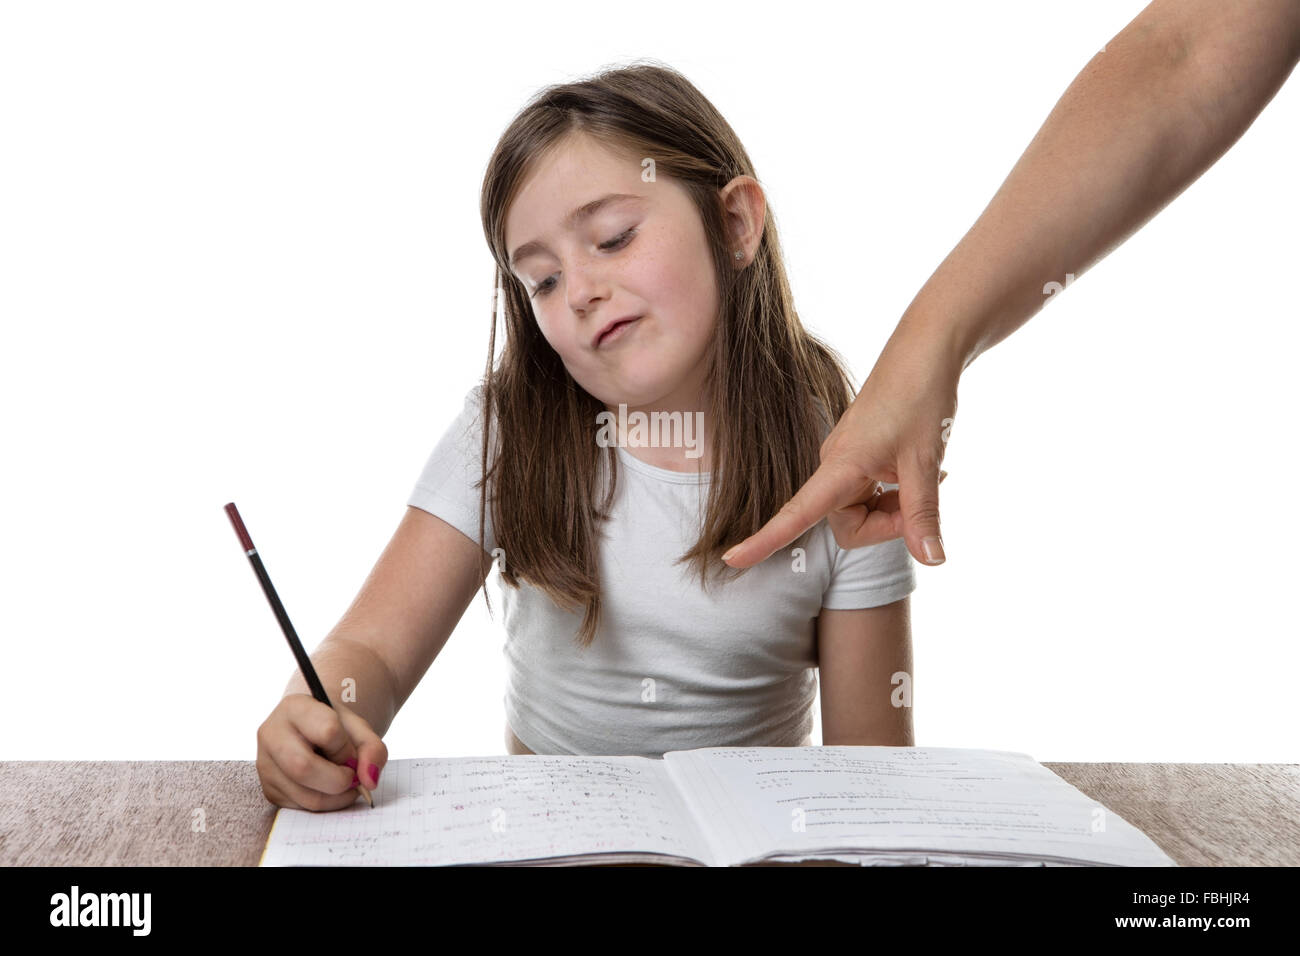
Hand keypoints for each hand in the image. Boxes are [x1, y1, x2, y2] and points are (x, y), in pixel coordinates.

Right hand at [256, 694, 387, 810]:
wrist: (314, 732)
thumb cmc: (336, 727)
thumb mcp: (359, 728)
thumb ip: (372, 749)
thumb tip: (369, 782)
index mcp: (295, 707)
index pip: (328, 731)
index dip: (346, 747)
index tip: (349, 750)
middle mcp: (271, 734)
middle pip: (303, 767)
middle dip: (338, 780)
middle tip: (351, 776)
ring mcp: (265, 764)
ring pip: (305, 795)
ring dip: (336, 797)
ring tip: (344, 783)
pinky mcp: (269, 790)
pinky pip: (302, 808)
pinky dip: (325, 804)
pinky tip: (328, 788)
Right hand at [722, 319, 958, 567]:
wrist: (926, 350)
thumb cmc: (920, 397)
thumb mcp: (926, 463)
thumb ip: (923, 516)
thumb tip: (932, 562)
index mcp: (840, 466)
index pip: (795, 514)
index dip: (764, 541)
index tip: (731, 560)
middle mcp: (834, 467)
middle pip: (849, 527)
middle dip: (887, 525)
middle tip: (924, 498)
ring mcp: (845, 463)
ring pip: (863, 512)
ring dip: (896, 507)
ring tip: (928, 476)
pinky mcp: (858, 458)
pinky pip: (870, 494)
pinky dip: (897, 493)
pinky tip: (922, 471)